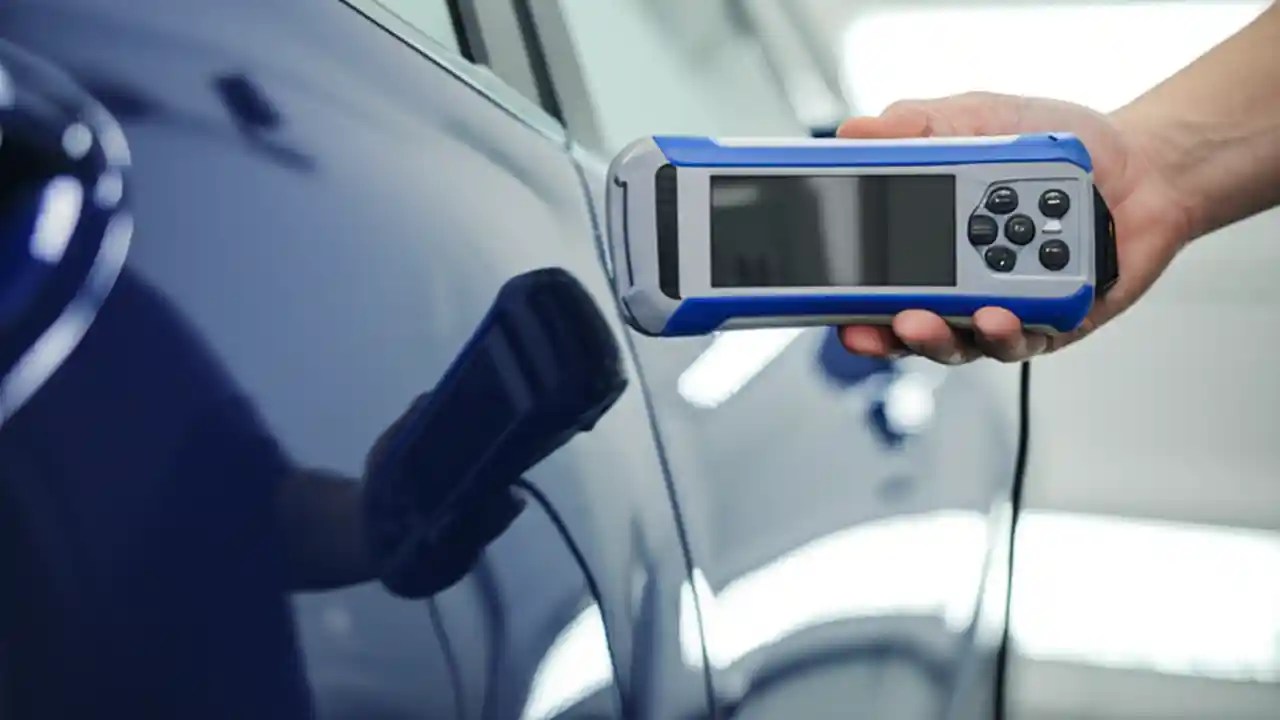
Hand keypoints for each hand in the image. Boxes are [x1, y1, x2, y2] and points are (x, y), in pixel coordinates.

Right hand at [837, 92, 1193, 362]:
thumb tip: (858, 129)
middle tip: (881, 323)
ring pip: (964, 344)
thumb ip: (921, 126)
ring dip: (944, 336)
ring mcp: (1006, 310)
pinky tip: (1000, 312)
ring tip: (934, 318)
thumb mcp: (980, 122)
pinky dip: (1006, 330)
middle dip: (892, 333)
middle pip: (913, 329)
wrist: (1143, 165)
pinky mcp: (1051, 326)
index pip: (881, 284)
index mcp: (934, 243)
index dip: (854, 302)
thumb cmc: (1060, 149)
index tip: (835, 305)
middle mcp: (963, 285)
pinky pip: (1023, 341)